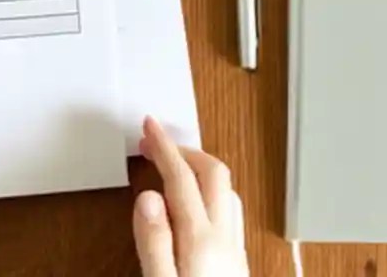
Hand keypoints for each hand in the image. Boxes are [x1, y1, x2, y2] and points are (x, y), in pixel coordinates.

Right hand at [132, 117, 248, 276]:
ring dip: (200, 168)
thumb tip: (148, 197)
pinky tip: (196, 201)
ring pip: (226, 189)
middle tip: (155, 143)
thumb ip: (153, 242)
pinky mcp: (238, 261)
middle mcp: (224, 238)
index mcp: (201, 240)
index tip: (150, 126)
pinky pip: (230, 209)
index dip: (164, 146)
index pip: (182, 178)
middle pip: (213, 172)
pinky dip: (211, 190)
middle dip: (184, 150)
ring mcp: (235, 248)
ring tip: (173, 166)